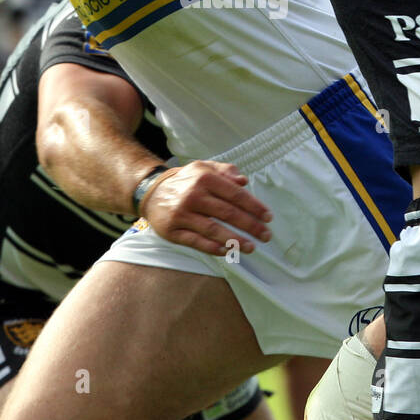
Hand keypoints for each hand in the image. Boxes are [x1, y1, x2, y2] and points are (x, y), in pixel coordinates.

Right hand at [139, 160, 272, 256]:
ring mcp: (182, 214)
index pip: (235, 195)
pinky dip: (213, 248)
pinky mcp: (173, 231)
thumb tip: (244, 181)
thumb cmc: (186, 181)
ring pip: (213, 230)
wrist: (151, 192)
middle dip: (250, 226)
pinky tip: (227, 251)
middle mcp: (193, 195)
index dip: (254, 207)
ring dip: (235, 240)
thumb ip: (225, 171)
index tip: (268, 217)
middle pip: (228, 213)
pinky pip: (196, 242)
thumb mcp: (203, 168)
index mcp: (204, 178)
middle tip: (266, 235)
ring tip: (251, 247)